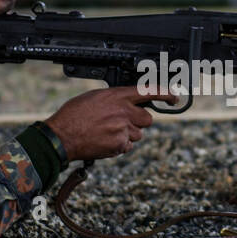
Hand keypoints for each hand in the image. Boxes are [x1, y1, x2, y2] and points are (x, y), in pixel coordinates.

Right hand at [44, 86, 178, 161]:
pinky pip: (128, 146)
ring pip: (138, 134)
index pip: (148, 91)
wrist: (62, 136)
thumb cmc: (74, 115)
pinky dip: (119, 145)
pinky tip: (104, 141)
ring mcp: (123, 129)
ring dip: (127, 134)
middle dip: (138, 122)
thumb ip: (115, 99)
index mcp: (117, 96)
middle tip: (122, 123)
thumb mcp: (95, 97)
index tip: (174, 97)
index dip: (165, 94)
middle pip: (147, 119)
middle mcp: (123, 111)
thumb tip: (127, 103)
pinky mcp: (119, 145)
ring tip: (107, 132)